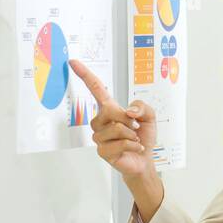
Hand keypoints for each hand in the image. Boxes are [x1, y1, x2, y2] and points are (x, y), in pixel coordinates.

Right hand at [69, 59, 157, 180]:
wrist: (144, 160)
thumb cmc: (143, 136)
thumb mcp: (149, 116)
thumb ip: (142, 106)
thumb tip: (129, 111)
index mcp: (110, 109)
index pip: (95, 89)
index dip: (85, 75)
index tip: (73, 62)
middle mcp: (101, 121)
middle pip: (109, 110)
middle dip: (127, 119)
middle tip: (135, 128)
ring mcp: (100, 136)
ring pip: (116, 128)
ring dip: (132, 134)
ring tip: (134, 139)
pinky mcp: (103, 151)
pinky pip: (120, 144)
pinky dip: (133, 146)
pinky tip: (135, 148)